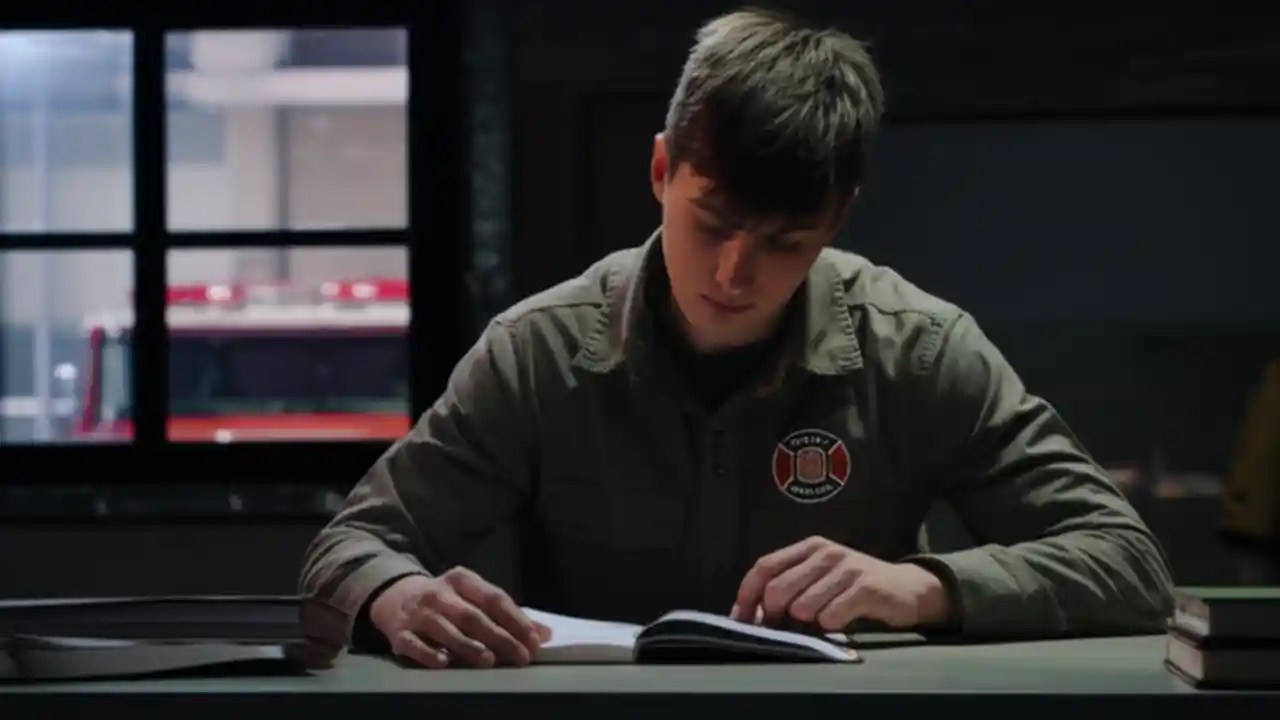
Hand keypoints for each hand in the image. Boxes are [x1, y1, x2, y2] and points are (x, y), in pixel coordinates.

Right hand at [369, 567, 551, 668]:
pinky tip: (444, 662)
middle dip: (499, 637)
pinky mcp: (399, 632)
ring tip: (489, 661)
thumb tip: (544, 634)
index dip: (516, 620)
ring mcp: (418, 613)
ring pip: (446, 629)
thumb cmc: (446, 600)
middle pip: (473, 616)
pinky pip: (414, 644)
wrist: (395, 596)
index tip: (534, 641)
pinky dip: (429, 653)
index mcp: (462, 579)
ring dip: (468, 645)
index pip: (494, 598)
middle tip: (520, 657)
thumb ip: (507, 614)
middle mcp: (440, 593)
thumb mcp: (473, 597)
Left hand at [730, 536, 952, 631]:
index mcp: (809, 547)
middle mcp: (825, 553)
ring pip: (802, 606)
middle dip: (773, 616)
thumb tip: (752, 615)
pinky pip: (831, 616)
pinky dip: (829, 627)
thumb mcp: (821, 578)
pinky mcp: (866, 587)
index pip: (764, 567)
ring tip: (820, 624)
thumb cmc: (855, 587)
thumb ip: (790, 587)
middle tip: (783, 630)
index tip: (741, 619)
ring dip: (806, 625)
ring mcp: (846, 568)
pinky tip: (840, 625)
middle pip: (778, 589)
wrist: (907, 588)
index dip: (747, 595)